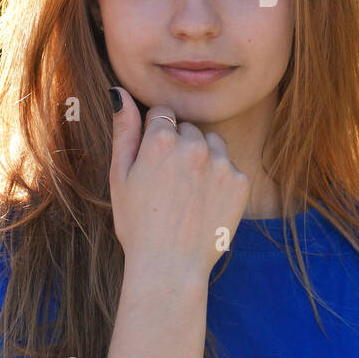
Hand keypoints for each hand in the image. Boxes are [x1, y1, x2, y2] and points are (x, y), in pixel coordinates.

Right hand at [108, 87, 250, 286]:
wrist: (169, 266)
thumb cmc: (137, 223)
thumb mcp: (119, 175)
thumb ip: (124, 129)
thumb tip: (118, 91)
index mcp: (161, 139)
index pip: (162, 114)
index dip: (155, 136)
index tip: (152, 161)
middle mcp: (194, 144)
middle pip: (188, 129)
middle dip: (179, 146)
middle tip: (168, 182)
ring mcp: (221, 163)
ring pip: (212, 144)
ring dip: (202, 159)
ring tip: (187, 192)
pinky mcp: (239, 181)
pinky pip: (229, 167)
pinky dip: (219, 180)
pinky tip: (204, 203)